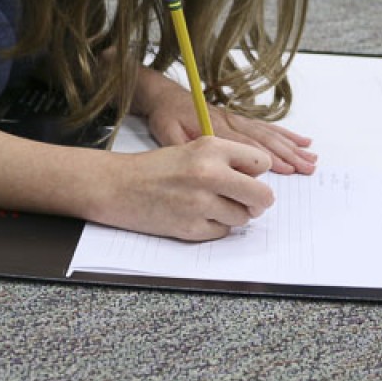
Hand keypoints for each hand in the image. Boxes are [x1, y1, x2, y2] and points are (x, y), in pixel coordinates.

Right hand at [102, 138, 275, 240]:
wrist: (119, 186)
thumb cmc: (157, 167)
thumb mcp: (194, 149)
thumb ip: (227, 160)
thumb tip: (259, 182)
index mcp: (211, 148)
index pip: (262, 163)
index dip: (256, 172)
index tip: (247, 176)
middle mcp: (209, 173)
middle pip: (262, 196)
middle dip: (258, 201)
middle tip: (248, 201)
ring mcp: (201, 203)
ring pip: (243, 217)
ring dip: (232, 214)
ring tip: (210, 204)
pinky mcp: (191, 227)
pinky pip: (223, 232)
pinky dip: (214, 227)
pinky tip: (196, 215)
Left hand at [141, 74, 316, 175]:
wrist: (164, 96)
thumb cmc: (166, 116)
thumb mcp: (168, 134)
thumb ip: (186, 148)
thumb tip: (206, 162)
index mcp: (215, 127)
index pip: (246, 145)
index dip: (268, 158)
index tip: (288, 169)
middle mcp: (231, 121)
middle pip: (264, 140)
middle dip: (289, 154)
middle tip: (308, 167)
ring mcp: (237, 118)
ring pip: (269, 133)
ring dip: (291, 145)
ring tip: (311, 157)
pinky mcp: (238, 117)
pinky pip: (265, 126)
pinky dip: (284, 133)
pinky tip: (300, 140)